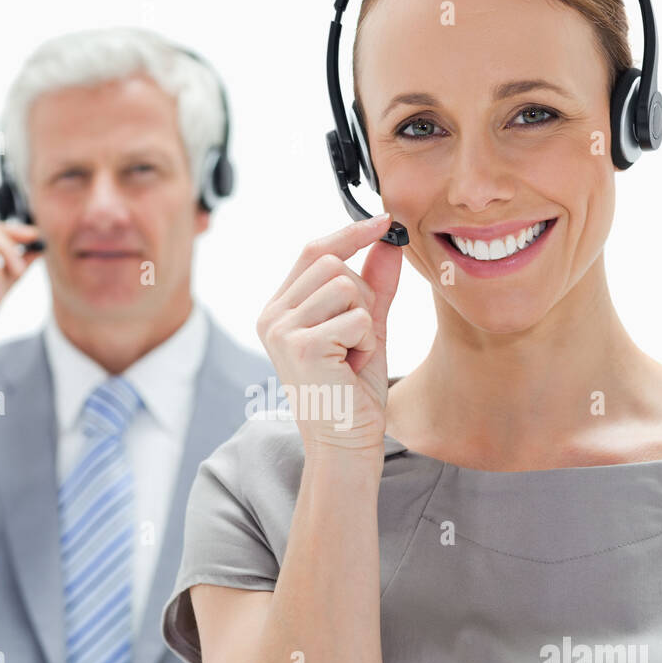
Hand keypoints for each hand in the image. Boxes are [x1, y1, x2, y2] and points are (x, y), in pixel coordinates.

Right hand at [256, 213, 402, 455]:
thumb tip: (388, 241)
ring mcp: (282, 330)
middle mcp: (272, 316)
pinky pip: (357, 316)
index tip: (386, 220)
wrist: (346, 442)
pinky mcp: (301, 346)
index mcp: (280, 308)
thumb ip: (375, 285)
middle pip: (332, 262)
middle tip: (359, 336)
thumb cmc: (352, 390)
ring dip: (365, 320)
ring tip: (353, 354)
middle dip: (362, 294)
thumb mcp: (367, 328)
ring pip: (346, 285)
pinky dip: (367, 340)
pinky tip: (352, 366)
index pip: (312, 250)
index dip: (350, 233)